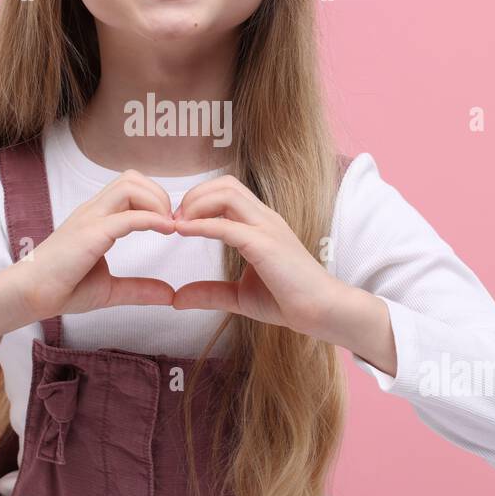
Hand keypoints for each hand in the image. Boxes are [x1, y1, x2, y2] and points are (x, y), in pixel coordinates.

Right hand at [8, 169, 177, 322]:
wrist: (29, 296)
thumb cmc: (62, 289)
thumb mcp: (110, 289)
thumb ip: (139, 289)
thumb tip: (169, 295)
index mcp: (96, 217)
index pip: (130, 187)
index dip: (155, 200)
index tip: (170, 226)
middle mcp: (93, 211)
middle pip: (132, 178)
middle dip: (159, 195)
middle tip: (171, 223)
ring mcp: (90, 219)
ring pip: (130, 186)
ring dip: (156, 201)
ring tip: (168, 226)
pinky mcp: (89, 234)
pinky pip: (127, 216)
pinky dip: (151, 219)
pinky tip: (166, 230)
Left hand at [169, 175, 345, 340]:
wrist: (321, 312)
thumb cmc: (288, 300)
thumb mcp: (239, 296)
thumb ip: (209, 293)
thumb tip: (176, 299)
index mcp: (260, 223)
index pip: (227, 191)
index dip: (198, 199)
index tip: (177, 222)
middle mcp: (264, 218)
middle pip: (224, 183)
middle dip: (193, 195)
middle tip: (173, 219)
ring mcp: (266, 228)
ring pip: (226, 193)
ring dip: (196, 204)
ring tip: (177, 224)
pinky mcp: (265, 244)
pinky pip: (227, 225)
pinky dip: (201, 225)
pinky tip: (183, 231)